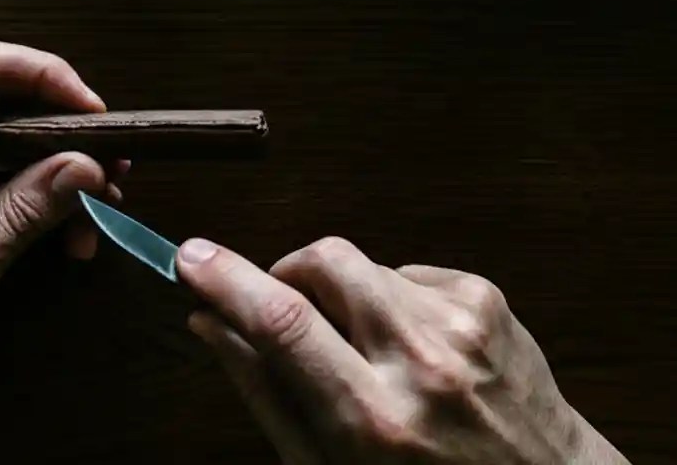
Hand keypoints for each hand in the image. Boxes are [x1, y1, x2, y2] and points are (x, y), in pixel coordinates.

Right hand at [176, 237, 628, 464]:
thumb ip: (265, 393)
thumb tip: (209, 322)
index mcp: (374, 419)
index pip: (283, 323)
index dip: (227, 280)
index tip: (189, 257)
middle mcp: (422, 363)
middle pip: (326, 262)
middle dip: (289, 273)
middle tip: (287, 313)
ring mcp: (463, 324)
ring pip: (364, 265)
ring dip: (345, 296)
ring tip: (369, 354)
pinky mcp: (488, 299)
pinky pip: (407, 272)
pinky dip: (392, 301)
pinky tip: (413, 350)